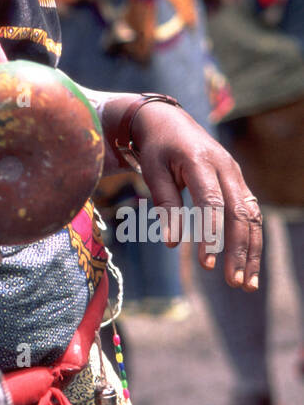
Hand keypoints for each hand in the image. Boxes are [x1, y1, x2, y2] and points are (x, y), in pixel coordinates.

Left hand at [130, 102, 261, 290]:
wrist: (170, 121)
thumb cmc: (157, 148)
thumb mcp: (153, 171)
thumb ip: (165, 204)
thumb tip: (171, 243)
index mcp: (200, 161)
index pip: (211, 201)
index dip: (211, 233)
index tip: (206, 264)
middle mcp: (225, 167)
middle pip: (239, 212)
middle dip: (238, 250)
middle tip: (234, 282)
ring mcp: (236, 174)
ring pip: (252, 216)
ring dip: (251, 250)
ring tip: (246, 283)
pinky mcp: (238, 183)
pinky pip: (250, 213)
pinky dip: (251, 239)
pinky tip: (248, 265)